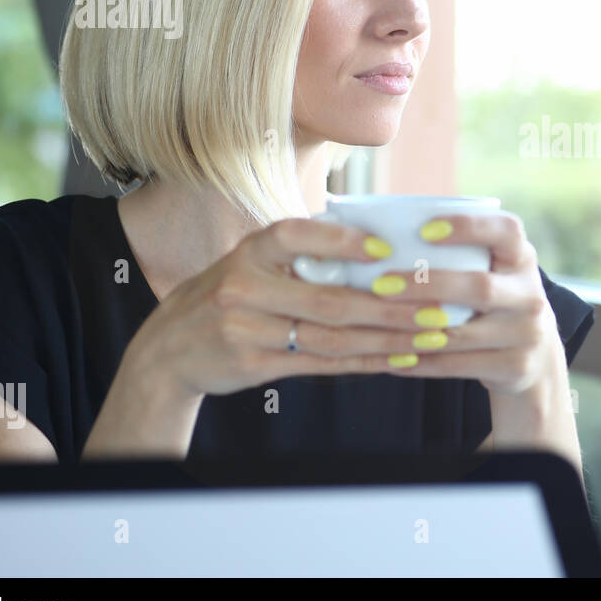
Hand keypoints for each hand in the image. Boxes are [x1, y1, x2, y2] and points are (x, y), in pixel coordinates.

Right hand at [122, 217, 469, 399]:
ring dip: (387, 338)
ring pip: (331, 337)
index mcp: (250, 251)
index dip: (341, 242)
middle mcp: (245, 287)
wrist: (166, 350)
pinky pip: (321, 364)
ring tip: (429, 335)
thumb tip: (376, 247)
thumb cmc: (227, 295)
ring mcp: (247, 329)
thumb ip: (298, 254)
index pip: (297, 235)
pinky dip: (364, 361)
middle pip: (329, 299)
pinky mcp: (254, 365)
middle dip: (390, 306)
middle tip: (434, 306)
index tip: (384, 250)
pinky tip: (397, 358)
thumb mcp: (249, 262)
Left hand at [363, 211, 566, 396]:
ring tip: (379, 322)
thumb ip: (463, 254)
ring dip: (416, 329)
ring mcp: (528, 333)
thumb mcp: (494, 271)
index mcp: (522, 258)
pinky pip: (460, 365)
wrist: (535, 357)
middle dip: (428, 285)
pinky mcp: (517, 366)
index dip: (468, 227)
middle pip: (480, 288)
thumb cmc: (495, 301)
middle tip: (382, 284)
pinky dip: (423, 363)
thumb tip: (386, 237)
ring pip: (464, 333)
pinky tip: (394, 358)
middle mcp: (531, 294)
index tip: (425, 230)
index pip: (506, 231)